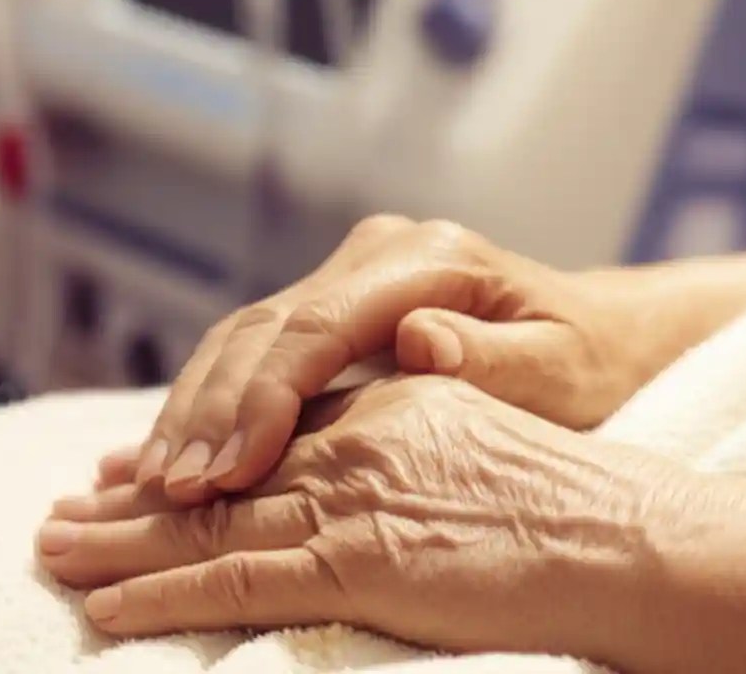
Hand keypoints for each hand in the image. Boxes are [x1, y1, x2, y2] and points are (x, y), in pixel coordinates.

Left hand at [42, 377, 696, 669]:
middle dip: (134, 495)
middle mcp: (360, 437)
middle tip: (63, 512)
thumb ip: (415, 429)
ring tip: (55, 554)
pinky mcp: (361, 561)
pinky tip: (107, 611)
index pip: (269, 425)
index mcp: (393, 402)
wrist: (637, 540)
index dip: (196, 447)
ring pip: (213, 521)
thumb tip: (374, 410)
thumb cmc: (584, 500)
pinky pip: (240, 581)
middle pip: (224, 468)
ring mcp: (356, 498)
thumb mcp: (489, 438)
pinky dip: (165, 597)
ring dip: (123, 544)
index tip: (138, 469)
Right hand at [130, 215, 671, 503]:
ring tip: (152, 484)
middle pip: (265, 328)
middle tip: (170, 493)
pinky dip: (212, 404)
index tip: (227, 472)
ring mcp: (349, 274)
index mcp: (431, 259)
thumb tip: (419, 337)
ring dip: (195, 410)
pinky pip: (256, 352)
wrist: (592, 335)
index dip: (264, 398)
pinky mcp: (332, 306)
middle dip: (212, 411)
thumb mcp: (562, 371)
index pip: (319, 324)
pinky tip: (174, 452)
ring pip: (244, 337)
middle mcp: (377, 254)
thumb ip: (495, 359)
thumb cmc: (584, 362)